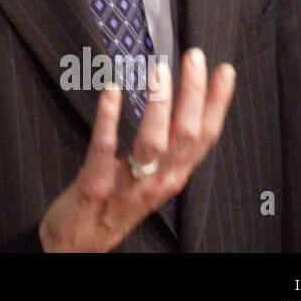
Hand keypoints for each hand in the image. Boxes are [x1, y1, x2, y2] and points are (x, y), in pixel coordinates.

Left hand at [39, 48, 235, 251]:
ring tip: (159, 70)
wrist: (77, 243)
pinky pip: (104, 149)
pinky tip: (111, 90)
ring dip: (158, 105)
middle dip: (193, 94)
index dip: (216, 104)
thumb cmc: (115, 202)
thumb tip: (177, 104)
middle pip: (185, 136)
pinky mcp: (95, 185)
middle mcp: (159, 183)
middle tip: (194, 57)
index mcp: (173, 176)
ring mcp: (128, 187)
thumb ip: (164, 150)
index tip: (224, 71)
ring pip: (153, 144)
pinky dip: (109, 117)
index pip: (204, 137)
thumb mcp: (149, 179)